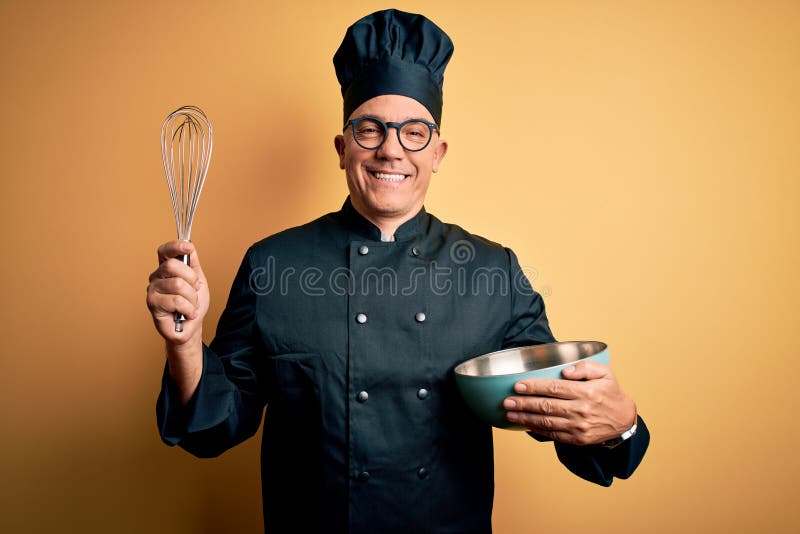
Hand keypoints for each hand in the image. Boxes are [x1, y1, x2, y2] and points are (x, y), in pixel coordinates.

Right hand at [146, 240, 209, 345]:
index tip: (188, 247)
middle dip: (191, 279)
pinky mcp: (152, 304)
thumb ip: (193, 264)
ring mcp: (152, 290)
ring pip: (178, 284)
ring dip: (191, 298)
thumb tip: (190, 245)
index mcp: (166, 269)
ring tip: (190, 306)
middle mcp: (156, 277)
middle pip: (172, 265)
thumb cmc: (192, 304)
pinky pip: (176, 300)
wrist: (192, 327)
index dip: (175, 246)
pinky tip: (186, 314)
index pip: (165, 251)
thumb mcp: (198, 281)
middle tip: (194, 290)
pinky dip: (188, 309)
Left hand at [503, 361, 636, 445]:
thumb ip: (585, 367)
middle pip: (546, 406)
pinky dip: (537, 430)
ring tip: (509, 414)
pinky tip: (525, 425)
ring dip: (525, 418)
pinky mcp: (578, 440)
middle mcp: (581, 411)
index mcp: (587, 393)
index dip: (534, 387)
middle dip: (524, 404)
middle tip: (507, 401)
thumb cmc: (612, 393)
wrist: (625, 420)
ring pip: (547, 422)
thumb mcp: (606, 373)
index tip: (518, 386)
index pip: (554, 388)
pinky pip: (553, 435)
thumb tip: (565, 371)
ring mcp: (579, 427)